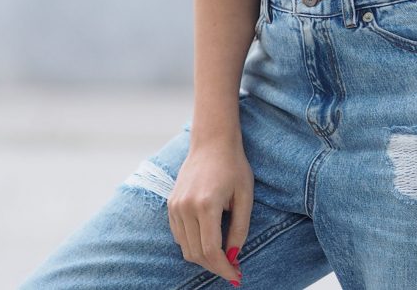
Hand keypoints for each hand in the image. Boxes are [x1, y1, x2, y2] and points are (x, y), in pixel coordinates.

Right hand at [168, 135, 253, 282]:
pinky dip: (193, 244)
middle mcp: (186, 207)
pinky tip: (208, 238)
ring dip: (203, 257)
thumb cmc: (233, 165)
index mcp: (206, 204)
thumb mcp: (245, 196)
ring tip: (222, 254)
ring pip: (186, 248)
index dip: (224, 269)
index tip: (236, 276)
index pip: (211, 251)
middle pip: (197, 254)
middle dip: (215, 266)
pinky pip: (179, 236)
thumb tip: (233, 257)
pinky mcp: (171, 204)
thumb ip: (239, 229)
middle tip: (232, 268)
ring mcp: (175, 206)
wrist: (212, 141)